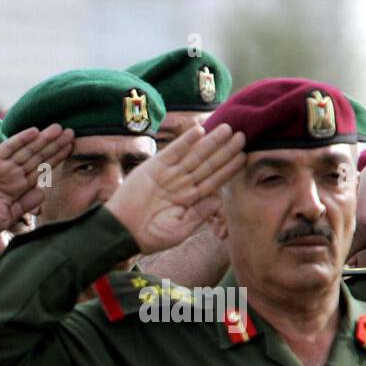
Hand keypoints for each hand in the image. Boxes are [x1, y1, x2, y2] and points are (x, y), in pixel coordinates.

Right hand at [0, 125, 74, 237]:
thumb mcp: (5, 217)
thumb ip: (24, 205)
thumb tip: (43, 192)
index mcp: (18, 189)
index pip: (42, 170)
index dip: (56, 158)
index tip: (71, 148)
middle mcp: (12, 175)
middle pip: (38, 157)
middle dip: (55, 145)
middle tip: (72, 132)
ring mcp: (2, 167)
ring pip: (27, 150)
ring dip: (43, 140)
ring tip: (58, 128)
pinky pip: (8, 148)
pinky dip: (21, 139)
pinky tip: (34, 131)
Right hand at [104, 122, 245, 253]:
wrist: (121, 232)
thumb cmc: (149, 237)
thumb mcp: (179, 231)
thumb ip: (199, 215)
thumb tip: (219, 199)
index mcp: (188, 200)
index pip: (213, 180)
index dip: (228, 169)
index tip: (244, 156)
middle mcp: (180, 184)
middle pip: (207, 164)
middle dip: (225, 150)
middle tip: (242, 135)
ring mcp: (167, 174)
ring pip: (194, 155)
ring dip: (210, 142)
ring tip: (227, 128)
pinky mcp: (153, 167)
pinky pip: (172, 151)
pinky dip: (185, 142)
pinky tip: (199, 131)